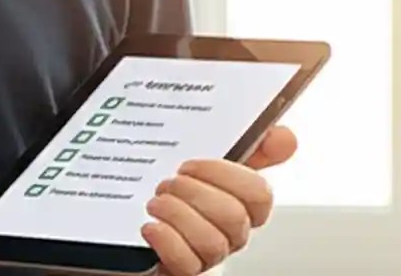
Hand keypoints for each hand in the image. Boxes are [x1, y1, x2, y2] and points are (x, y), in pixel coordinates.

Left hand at [142, 126, 297, 275]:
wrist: (115, 224)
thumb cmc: (164, 190)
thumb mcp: (198, 160)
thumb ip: (241, 145)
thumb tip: (285, 137)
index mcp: (236, 202)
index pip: (259, 194)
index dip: (228, 175)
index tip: (191, 162)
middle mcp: (225, 232)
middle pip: (234, 217)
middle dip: (195, 193)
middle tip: (168, 182)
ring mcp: (204, 254)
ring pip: (214, 243)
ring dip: (178, 215)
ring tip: (155, 202)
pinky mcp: (179, 270)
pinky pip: (186, 265)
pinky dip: (166, 241)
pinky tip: (150, 227)